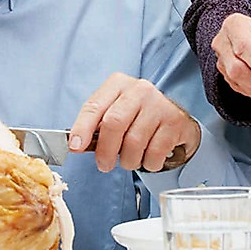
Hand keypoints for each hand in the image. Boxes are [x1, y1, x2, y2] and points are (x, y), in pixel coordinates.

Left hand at [68, 73, 200, 173]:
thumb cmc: (137, 115)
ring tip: (130, 160)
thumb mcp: (115, 110)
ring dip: (128, 161)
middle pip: (114, 123)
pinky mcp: (175, 122)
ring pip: (134, 142)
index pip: (94, 106)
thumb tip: (76, 144)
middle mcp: (139, 90)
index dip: (82, 128)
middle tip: (104, 165)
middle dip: (105, 151)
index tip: (75, 146)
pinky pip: (154, 153)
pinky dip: (148, 164)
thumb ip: (96, 124)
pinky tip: (148, 157)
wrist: (174, 114)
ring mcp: (159, 105)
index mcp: (118, 84)